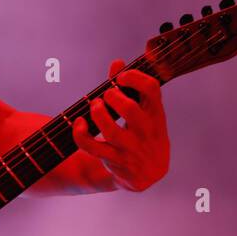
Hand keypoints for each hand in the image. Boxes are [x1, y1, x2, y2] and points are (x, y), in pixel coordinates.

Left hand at [70, 59, 169, 191]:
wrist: (149, 173)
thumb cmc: (144, 133)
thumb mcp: (145, 112)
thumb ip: (131, 88)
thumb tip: (117, 62)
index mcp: (156, 114)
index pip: (152, 89)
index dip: (134, 78)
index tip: (121, 77)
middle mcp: (146, 131)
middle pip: (130, 109)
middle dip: (113, 97)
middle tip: (106, 94)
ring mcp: (131, 148)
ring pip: (111, 131)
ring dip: (98, 114)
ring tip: (94, 106)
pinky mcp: (115, 161)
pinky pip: (93, 148)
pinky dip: (81, 135)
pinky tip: (79, 124)